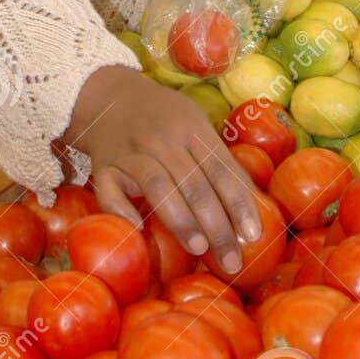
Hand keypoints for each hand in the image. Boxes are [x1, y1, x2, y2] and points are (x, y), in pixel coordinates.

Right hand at [58, 65, 261, 273]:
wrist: (109, 97)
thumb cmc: (164, 120)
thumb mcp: (195, 125)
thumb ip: (220, 160)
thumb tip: (256, 204)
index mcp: (192, 128)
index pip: (221, 169)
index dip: (239, 203)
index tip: (252, 236)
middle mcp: (163, 139)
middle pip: (194, 183)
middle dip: (216, 225)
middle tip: (231, 261)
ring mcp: (131, 152)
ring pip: (157, 185)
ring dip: (180, 219)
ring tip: (199, 248)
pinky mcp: (103, 167)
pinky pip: (109, 190)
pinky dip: (122, 211)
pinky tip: (138, 231)